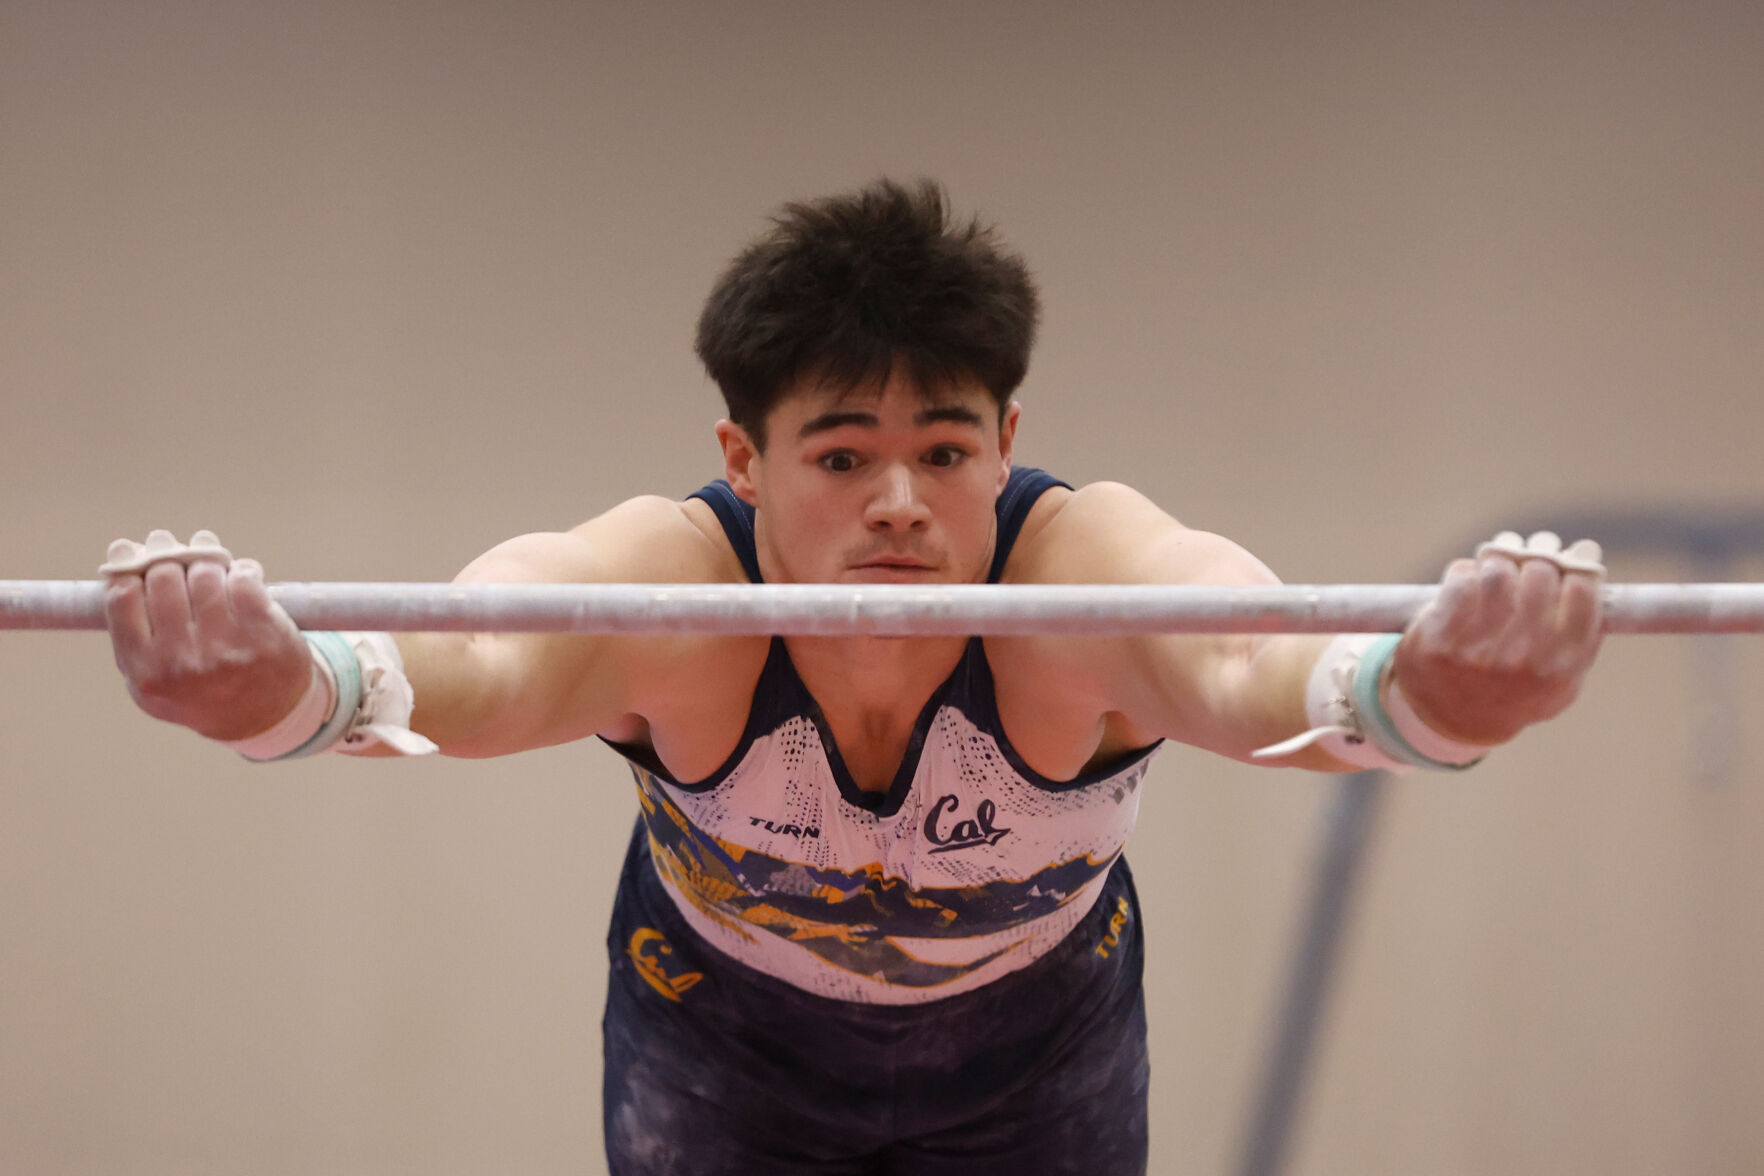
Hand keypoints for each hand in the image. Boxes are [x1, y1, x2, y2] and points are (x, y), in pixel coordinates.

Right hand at [103, 531, 313, 741]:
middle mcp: (182, 662)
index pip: (122, 597)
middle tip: (180, 554)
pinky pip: (244, 578)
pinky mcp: (264, 635)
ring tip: (213, 571)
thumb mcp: (151, 675)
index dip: (128, 565)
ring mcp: (224, 649)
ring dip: (209, 563)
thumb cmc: (201, 688)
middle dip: (171, 557)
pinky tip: (243, 577)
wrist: (266, 717)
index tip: (138, 552)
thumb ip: (130, 624)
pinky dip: (243, 570)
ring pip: (204, 573)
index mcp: (145, 671)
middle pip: (164, 577)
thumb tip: (124, 550)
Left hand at [1392, 531, 1604, 746]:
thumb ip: (1585, 633)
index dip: (1583, 562)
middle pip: (1540, 574)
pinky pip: (1459, 581)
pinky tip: (1472, 574)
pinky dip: (1467, 569)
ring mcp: (1476, 651)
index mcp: (1560, 667)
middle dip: (1542, 551)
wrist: (1454, 720)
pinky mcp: (1438, 640)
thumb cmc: (1518, 690)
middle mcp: (1520, 659)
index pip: (1582, 592)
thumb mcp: (1564, 679)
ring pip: (1497, 572)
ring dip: (1503, 554)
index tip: (1579, 553)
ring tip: (1504, 553)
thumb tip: (1590, 562)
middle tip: (1540, 546)